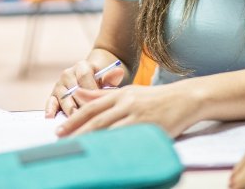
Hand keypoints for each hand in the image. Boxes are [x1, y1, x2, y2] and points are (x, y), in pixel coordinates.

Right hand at [45, 60, 124, 117]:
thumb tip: (118, 72)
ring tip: (75, 124)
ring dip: (69, 111)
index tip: (99, 104)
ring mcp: (59, 85)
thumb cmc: (105, 79)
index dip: (91, 91)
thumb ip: (111, 77)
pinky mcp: (53, 96)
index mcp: (82, 66)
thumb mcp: (110, 77)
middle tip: (88, 119)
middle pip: (73, 91)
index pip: (85, 77)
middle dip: (81, 105)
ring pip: (63, 99)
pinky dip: (50, 110)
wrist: (95, 78)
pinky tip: (51, 118)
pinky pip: (50, 103)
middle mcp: (68, 74)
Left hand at [55, 84, 197, 137]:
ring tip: (79, 149)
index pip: (92, 107)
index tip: (59, 130)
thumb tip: (79, 94)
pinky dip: (116, 146)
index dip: (74, 119)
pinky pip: (129, 138)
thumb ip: (104, 95)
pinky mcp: (151, 127)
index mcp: (121, 94)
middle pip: (97, 119)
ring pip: (111, 130)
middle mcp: (127, 103)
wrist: (185, 98)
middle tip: (62, 142)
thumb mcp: (129, 92)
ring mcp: (139, 115)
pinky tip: (106, 153)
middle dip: (77, 131)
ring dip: (93, 140)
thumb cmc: (155, 98)